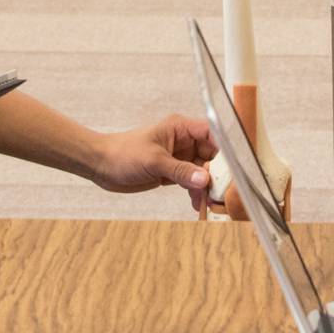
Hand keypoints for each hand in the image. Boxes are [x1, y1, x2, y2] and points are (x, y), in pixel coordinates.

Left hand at [88, 115, 216, 214]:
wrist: (101, 165)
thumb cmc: (123, 153)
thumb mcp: (154, 161)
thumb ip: (180, 170)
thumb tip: (204, 179)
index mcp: (180, 128)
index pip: (211, 133)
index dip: (224, 148)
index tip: (232, 166)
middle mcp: (182, 141)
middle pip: (211, 154)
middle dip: (217, 172)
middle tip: (221, 190)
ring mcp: (178, 157)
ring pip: (201, 170)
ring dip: (206, 186)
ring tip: (210, 202)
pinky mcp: (171, 172)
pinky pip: (190, 181)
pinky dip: (195, 192)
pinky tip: (198, 204)